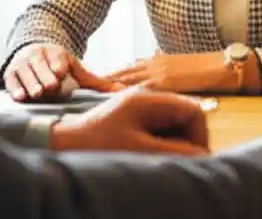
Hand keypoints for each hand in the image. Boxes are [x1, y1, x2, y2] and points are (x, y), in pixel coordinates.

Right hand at [4, 42, 124, 101]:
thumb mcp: (78, 71)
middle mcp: (39, 57)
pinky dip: (16, 88)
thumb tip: (122, 91)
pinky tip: (21, 97)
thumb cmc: (60, 66)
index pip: (58, 63)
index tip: (59, 79)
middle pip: (42, 69)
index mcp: (58, 55)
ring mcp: (24, 64)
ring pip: (26, 74)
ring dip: (31, 84)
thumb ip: (97, 83)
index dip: (58, 71)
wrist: (34, 50)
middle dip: (45, 79)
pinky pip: (12, 80)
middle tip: (49, 88)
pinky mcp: (11, 72)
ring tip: (36, 94)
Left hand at [49, 88, 210, 155]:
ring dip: (174, 144)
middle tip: (178, 163)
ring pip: (172, 125)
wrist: (61, 142)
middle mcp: (147, 98)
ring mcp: (139, 108)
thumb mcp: (139, 148)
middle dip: (187, 141)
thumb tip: (201, 154)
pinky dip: (161, 144)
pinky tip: (150, 156)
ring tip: (162, 161)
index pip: (193, 111)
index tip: (194, 158)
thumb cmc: (96, 143)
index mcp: (150, 99)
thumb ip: (174, 150)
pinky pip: (158, 130)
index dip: (199, 136)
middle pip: (184, 117)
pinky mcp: (131, 118)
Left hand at [105, 51, 232, 93]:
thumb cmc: (204, 67)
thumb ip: (164, 67)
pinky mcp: (165, 81)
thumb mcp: (179, 64)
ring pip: (128, 78)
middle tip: (86, 86)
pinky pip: (141, 86)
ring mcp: (158, 72)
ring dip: (110, 84)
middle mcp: (154, 64)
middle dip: (105, 80)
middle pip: (123, 73)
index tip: (96, 80)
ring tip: (93, 91)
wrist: (222, 66)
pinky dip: (127, 90)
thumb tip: (152, 67)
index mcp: (157, 61)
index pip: (128, 69)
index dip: (112, 75)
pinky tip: (115, 96)